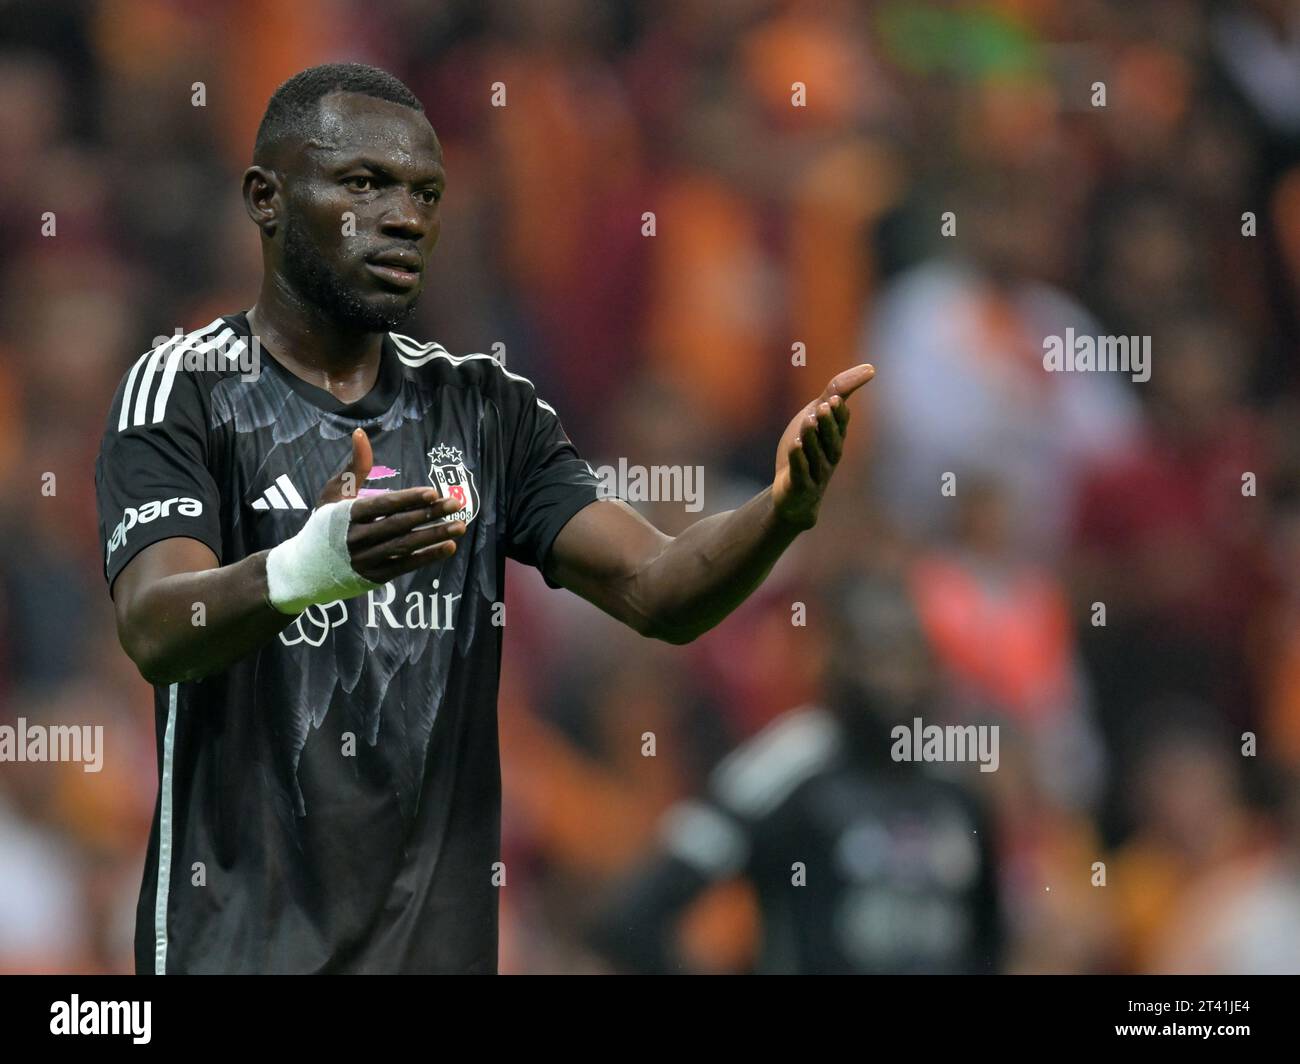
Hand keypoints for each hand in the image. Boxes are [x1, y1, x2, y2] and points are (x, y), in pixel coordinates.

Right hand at [318, 428, 466, 582]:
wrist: (306, 569)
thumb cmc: (324, 524)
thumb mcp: (333, 494)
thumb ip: (355, 467)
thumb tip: (361, 433)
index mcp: (347, 515)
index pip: (383, 506)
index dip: (408, 499)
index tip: (433, 492)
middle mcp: (357, 539)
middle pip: (399, 525)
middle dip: (429, 514)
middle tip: (456, 504)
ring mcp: (367, 560)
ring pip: (405, 546)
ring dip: (434, 536)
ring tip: (460, 526)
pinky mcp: (375, 576)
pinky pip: (405, 565)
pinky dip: (427, 557)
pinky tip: (448, 547)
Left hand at [772, 364, 873, 529]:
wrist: (793, 494)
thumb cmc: (808, 451)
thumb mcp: (819, 418)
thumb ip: (838, 393)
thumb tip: (870, 368)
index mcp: (836, 439)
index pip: (840, 425)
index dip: (838, 413)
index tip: (836, 397)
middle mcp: (829, 456)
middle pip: (831, 439)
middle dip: (829, 423)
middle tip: (825, 405)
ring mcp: (816, 473)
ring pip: (815, 454)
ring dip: (812, 437)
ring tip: (808, 420)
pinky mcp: (800, 485)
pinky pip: (801, 472)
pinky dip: (798, 459)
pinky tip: (795, 446)